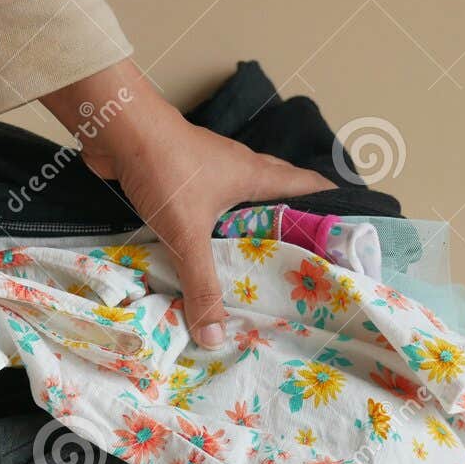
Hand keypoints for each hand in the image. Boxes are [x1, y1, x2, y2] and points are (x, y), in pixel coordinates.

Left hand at [41, 60, 332, 348]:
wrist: (118, 126)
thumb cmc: (165, 169)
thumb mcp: (187, 234)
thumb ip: (201, 284)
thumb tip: (216, 337)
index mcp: (256, 176)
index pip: (308, 186)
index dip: (331, 206)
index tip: (346, 234)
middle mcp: (238, 168)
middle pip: (279, 192)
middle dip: (292, 220)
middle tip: (301, 256)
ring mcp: (208, 167)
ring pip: (241, 197)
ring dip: (251, 221)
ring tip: (257, 257)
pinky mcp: (180, 171)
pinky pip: (208, 200)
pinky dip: (214, 221)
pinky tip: (204, 242)